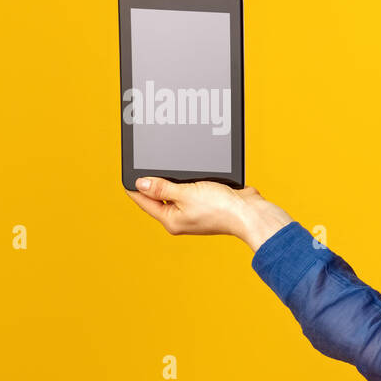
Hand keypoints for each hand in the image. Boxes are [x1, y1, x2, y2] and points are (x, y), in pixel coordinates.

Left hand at [126, 176, 292, 251]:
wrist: (251, 214)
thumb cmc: (222, 208)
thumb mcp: (186, 194)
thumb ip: (162, 188)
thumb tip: (141, 183)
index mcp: (171, 220)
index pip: (143, 200)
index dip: (134, 184)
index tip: (129, 170)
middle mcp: (181, 218)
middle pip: (159, 195)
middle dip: (155, 180)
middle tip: (149, 160)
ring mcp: (195, 212)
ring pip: (177, 191)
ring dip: (175, 179)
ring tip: (171, 165)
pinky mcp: (208, 204)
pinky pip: (193, 190)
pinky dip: (191, 180)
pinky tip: (193, 172)